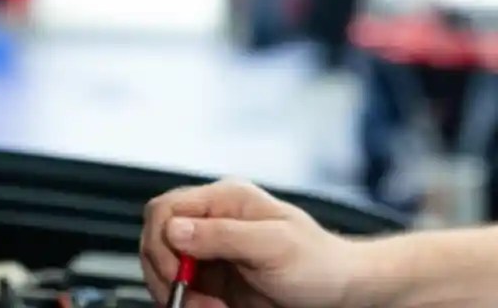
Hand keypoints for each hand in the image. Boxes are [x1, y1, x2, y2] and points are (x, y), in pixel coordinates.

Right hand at [141, 178, 362, 307]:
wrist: (339, 290)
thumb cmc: (318, 262)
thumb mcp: (273, 245)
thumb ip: (223, 235)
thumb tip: (176, 229)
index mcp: (227, 200)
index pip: (166, 209)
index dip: (161, 242)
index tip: (178, 273)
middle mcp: (215, 219)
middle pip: (158, 238)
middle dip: (166, 273)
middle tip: (190, 299)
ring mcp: (213, 248)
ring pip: (165, 266)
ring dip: (179, 293)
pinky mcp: (215, 276)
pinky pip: (183, 287)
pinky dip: (189, 303)